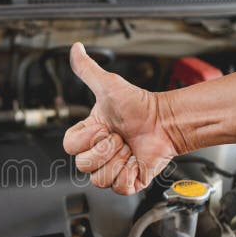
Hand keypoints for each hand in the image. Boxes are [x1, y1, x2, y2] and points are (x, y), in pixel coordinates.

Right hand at [63, 42, 178, 194]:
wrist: (165, 122)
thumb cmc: (140, 105)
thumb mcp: (109, 85)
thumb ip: (88, 69)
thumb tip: (76, 49)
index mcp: (88, 135)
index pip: (69, 147)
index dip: (87, 139)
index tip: (103, 127)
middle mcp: (97, 154)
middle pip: (83, 166)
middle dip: (105, 149)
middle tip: (120, 137)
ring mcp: (112, 169)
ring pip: (99, 179)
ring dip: (118, 161)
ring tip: (129, 147)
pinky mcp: (128, 182)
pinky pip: (118, 188)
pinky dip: (129, 173)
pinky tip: (135, 160)